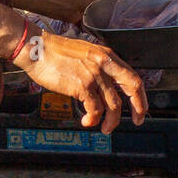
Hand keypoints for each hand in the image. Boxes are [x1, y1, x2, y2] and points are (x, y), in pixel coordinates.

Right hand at [13, 30, 147, 133]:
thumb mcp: (87, 53)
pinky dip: (93, 119)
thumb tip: (107, 87)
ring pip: (113, 104)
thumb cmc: (56, 52)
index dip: (140, 94)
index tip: (140, 106)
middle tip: (137, 120)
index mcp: (108, 56)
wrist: (37, 49)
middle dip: (138, 107)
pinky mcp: (82, 86)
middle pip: (132, 87)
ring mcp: (94, 75)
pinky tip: (87, 121)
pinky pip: (95, 109)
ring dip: (111, 121)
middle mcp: (105, 64)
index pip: (133, 76)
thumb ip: (100, 67)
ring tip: (105, 128)